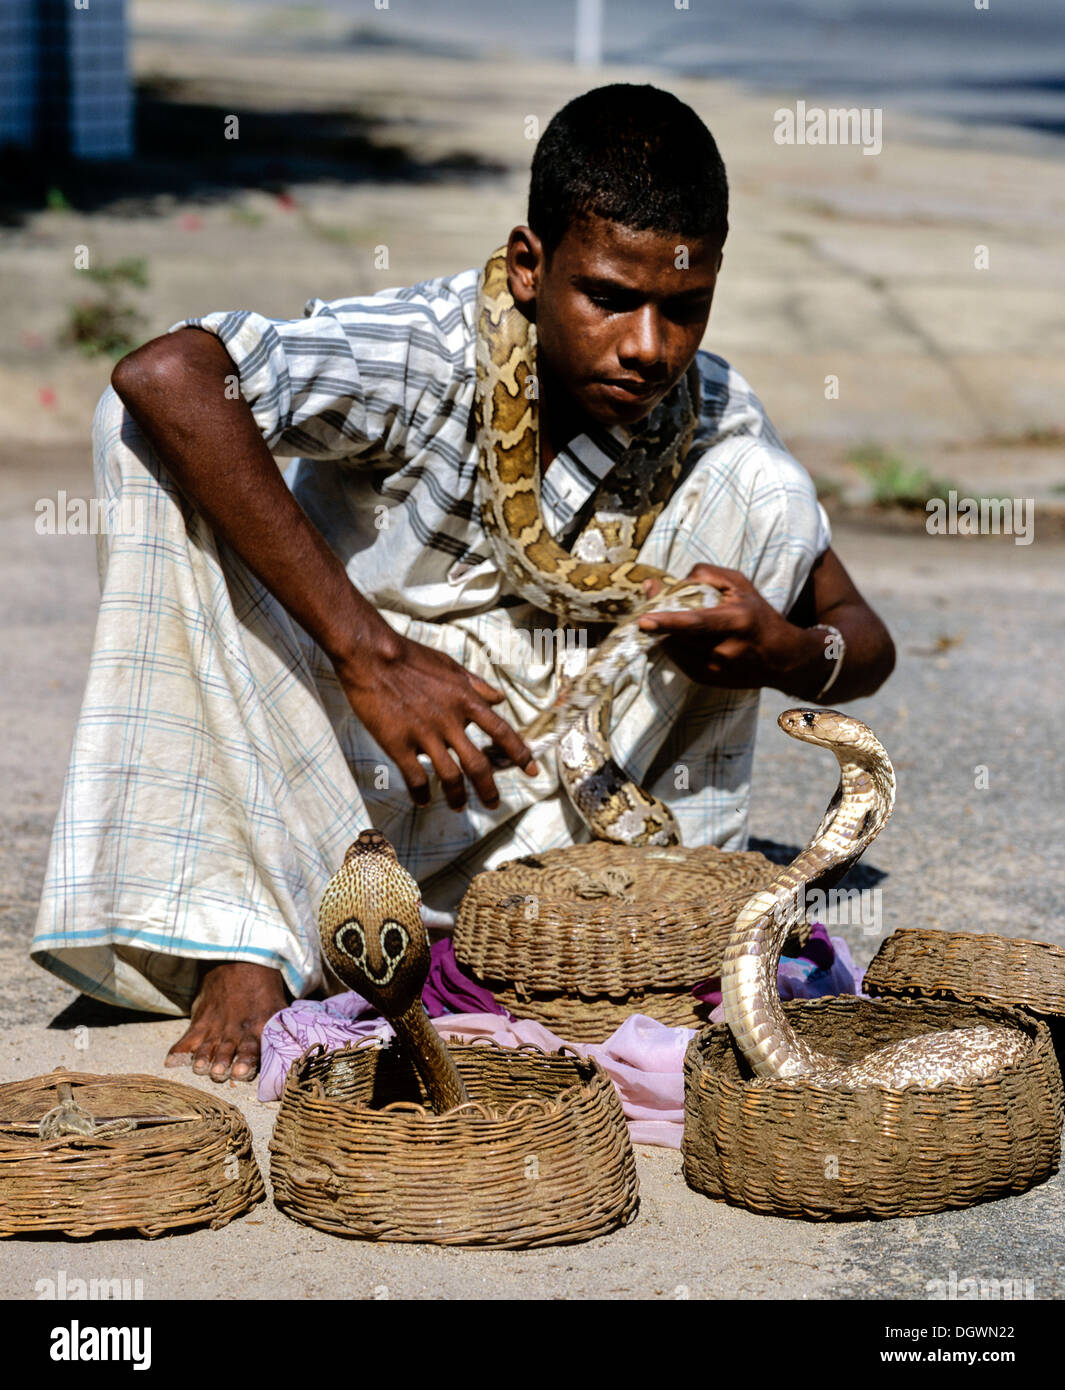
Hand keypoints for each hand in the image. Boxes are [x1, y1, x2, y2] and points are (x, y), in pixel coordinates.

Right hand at [335, 624, 538, 810]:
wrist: (372, 655)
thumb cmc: (411, 657)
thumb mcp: (451, 666)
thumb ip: (477, 685)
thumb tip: (499, 698)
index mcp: (466, 700)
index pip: (501, 732)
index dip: (520, 754)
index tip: (532, 770)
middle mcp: (450, 721)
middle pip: (479, 765)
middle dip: (489, 789)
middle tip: (493, 804)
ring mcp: (425, 735)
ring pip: (450, 777)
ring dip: (457, 797)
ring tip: (459, 807)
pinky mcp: (398, 744)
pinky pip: (416, 778)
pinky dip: (422, 794)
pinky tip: (423, 801)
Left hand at [637, 563, 798, 688]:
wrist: (781, 658)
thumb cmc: (759, 616)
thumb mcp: (741, 585)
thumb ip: (709, 574)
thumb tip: (675, 580)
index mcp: (736, 621)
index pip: (696, 622)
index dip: (668, 621)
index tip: (644, 620)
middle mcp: (725, 649)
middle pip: (678, 635)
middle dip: (658, 621)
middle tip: (648, 607)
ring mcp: (714, 669)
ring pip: (674, 648)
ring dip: (665, 633)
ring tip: (670, 620)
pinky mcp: (705, 679)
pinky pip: (677, 659)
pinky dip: (673, 645)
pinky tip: (682, 636)